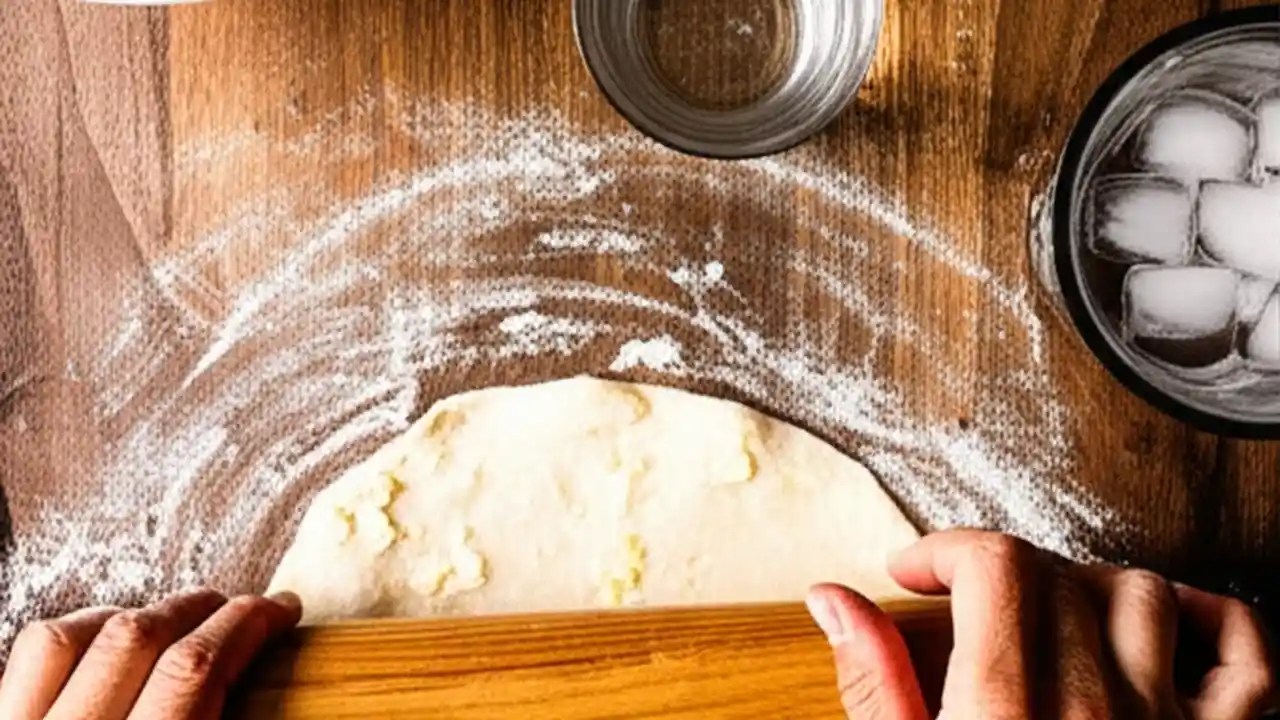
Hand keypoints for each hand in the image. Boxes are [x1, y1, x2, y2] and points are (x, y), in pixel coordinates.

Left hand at [0, 588, 300, 719]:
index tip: (279, 611)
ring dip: (134, 615)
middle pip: (137, 639)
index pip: (194, 670)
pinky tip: (103, 645)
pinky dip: (72, 637)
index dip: (247, 626)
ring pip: (67, 638)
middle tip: (241, 608)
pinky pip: (25, 661)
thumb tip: (250, 677)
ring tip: (175, 619)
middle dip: (201, 609)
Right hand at [806, 529, 1276, 718]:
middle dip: (1001, 571)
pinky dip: (1212, 620)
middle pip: (1056, 571)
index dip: (945, 547)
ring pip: (1141, 594)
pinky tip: (1165, 625)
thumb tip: (834, 600)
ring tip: (1051, 617)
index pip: (995, 565)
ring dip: (1088, 588)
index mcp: (1004, 714)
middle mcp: (1094, 713)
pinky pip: (1248, 657)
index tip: (919, 571)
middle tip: (971, 607)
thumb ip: (872, 685)